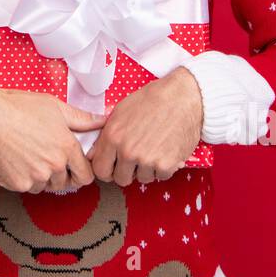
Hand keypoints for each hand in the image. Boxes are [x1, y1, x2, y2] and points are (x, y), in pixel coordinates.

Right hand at [0, 88, 106, 193]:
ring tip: (30, 156)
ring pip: (45, 186)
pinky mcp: (17, 184)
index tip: (73, 166)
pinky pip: (27, 187)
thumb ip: (82, 119)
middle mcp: (53, 166)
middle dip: (60, 174)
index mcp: (66, 147)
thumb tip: (103, 120)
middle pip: (65, 183)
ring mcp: (35, 177)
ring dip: (41, 177)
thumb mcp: (54, 107)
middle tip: (47, 157)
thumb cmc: (18, 108)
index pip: (86, 176)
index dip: (81, 171)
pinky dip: (23, 178)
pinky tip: (17, 160)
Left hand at [87, 67, 203, 185]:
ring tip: (154, 149)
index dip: (107, 170)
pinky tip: (166, 151)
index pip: (100, 170)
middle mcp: (128, 151)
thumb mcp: (120, 111)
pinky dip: (164, 167)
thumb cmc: (152, 99)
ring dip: (147, 169)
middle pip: (121, 179)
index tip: (114, 167)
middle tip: (136, 160)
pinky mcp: (166, 164)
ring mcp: (147, 159)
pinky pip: (161, 176)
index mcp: (112, 137)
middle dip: (128, 172)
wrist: (182, 97)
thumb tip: (93, 154)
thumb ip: (106, 135)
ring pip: (142, 178)